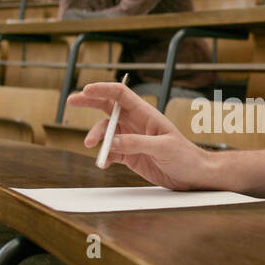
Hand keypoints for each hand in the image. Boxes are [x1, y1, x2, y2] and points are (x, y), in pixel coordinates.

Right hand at [69, 81, 214, 189]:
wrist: (193, 175)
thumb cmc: (185, 156)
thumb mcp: (162, 147)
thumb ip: (135, 143)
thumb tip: (111, 141)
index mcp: (145, 113)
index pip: (120, 94)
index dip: (103, 89)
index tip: (86, 90)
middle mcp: (135, 123)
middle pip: (107, 107)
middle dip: (89, 102)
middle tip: (71, 101)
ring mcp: (131, 138)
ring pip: (106, 132)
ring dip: (96, 138)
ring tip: (93, 148)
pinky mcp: (130, 155)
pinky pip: (111, 152)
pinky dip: (104, 157)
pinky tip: (104, 163)